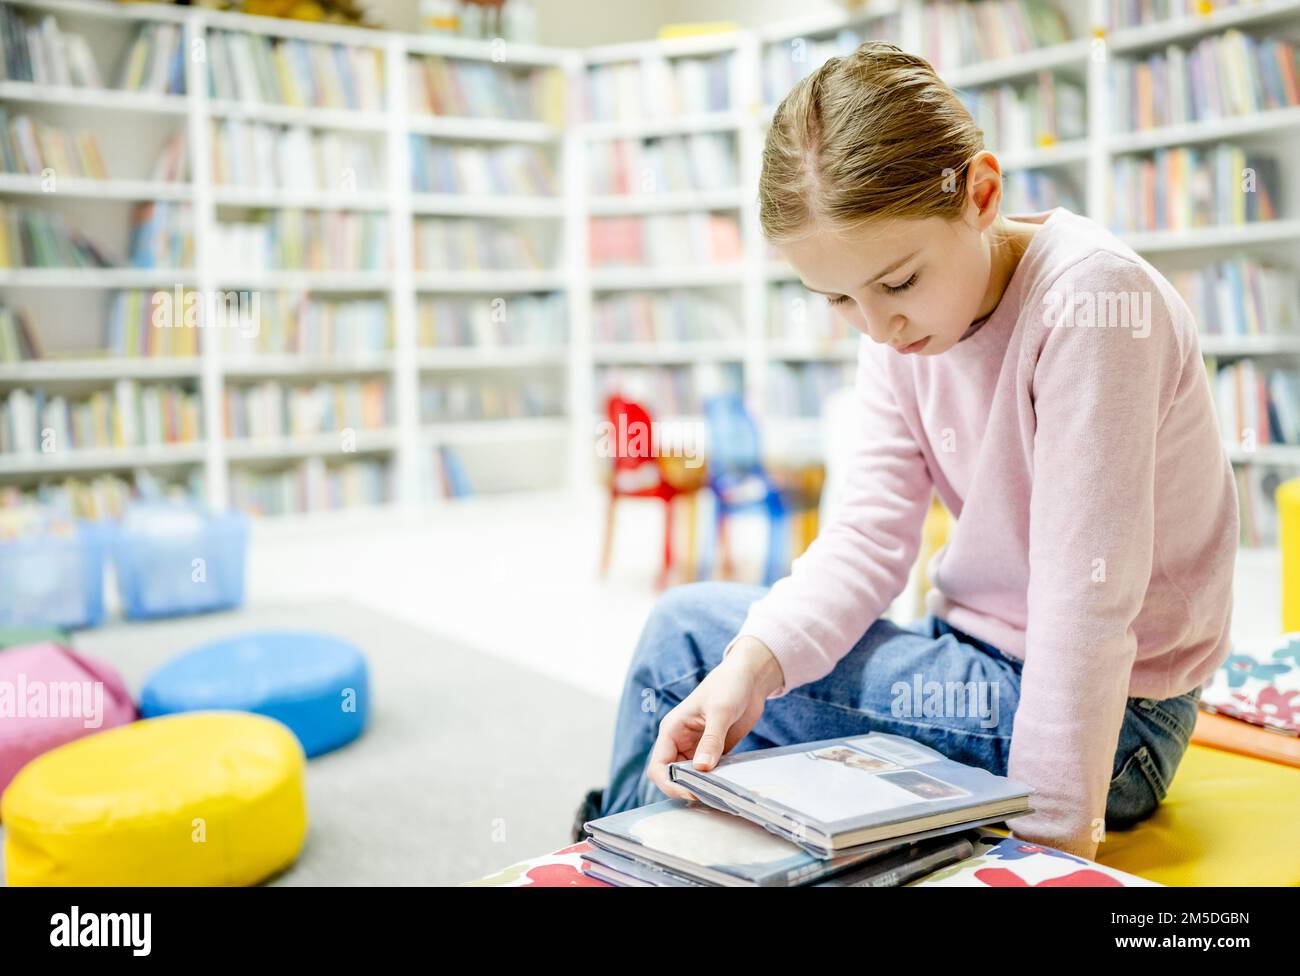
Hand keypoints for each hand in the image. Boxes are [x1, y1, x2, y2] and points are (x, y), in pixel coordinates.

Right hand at [646, 637, 784, 800]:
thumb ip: (711, 740)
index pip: (658, 766)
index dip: (669, 783)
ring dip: (700, 788)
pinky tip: (727, 787)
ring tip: (718, 795)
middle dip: (684, 789)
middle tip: (708, 797)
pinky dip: (714, 782)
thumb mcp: (720, 711)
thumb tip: (702, 768)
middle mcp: (680, 741)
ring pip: (689, 778)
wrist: (750, 677)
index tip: (691, 792)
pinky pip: (708, 773)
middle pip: (671, 776)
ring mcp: (697, 747)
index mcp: (672, 730)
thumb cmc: (729, 685)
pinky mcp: (714, 751)